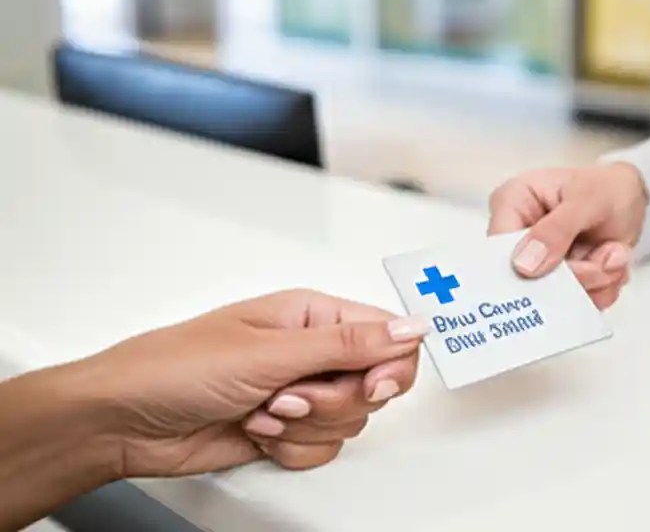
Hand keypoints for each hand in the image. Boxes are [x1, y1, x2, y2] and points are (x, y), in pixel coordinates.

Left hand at [84, 289, 429, 476]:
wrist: (122, 423)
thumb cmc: (175, 367)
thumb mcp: (270, 352)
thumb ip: (349, 344)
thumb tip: (412, 326)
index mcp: (312, 315)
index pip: (387, 336)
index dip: (393, 365)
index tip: (374, 386)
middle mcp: (311, 352)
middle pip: (374, 385)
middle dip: (334, 401)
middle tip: (292, 397)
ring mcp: (300, 393)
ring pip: (350, 421)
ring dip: (304, 426)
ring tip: (261, 410)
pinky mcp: (286, 430)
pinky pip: (323, 448)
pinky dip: (291, 448)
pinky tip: (255, 430)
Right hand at [488, 162, 647, 309]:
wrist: (631, 198)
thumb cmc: (606, 188)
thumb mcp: (587, 199)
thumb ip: (556, 230)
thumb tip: (522, 266)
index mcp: (511, 204)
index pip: (497, 249)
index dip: (523, 271)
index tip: (561, 273)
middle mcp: (517, 237)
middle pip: (529, 281)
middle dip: (575, 277)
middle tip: (606, 262)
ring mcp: (537, 264)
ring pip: (558, 298)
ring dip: (594, 282)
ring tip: (613, 255)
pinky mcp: (559, 283)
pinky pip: (576, 303)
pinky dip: (602, 289)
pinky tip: (613, 263)